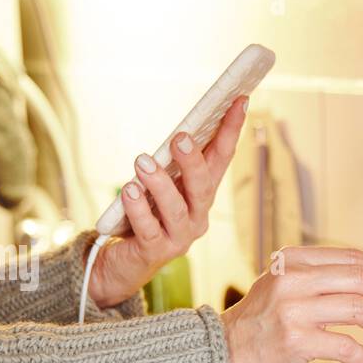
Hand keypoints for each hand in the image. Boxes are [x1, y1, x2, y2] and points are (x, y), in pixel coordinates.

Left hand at [87, 95, 248, 307]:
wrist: (122, 262)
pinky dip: (138, 208)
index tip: (239, 100)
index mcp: (201, 195)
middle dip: (194, 161)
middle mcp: (197, 217)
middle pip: (204, 187)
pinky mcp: (155, 252)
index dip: (231, 130)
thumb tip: (183, 131)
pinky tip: (128, 190)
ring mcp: (179, 237)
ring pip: (177, 210)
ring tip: (142, 161)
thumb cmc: (143, 216)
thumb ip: (170, 163)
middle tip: (180, 137)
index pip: (221, 159)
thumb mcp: (159, 185)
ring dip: (161, 184)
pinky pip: (148, 229)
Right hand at [220, 246, 362, 362]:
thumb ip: (316, 279)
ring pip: (359, 309)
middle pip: (361, 280)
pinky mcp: (296, 341)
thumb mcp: (280, 287)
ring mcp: (294, 309)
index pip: (351, 257)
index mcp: (293, 260)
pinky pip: (345, 346)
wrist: (220, 355)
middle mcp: (293, 279)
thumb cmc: (256, 326)